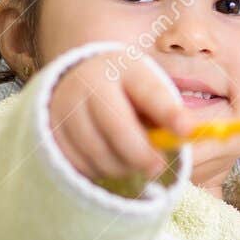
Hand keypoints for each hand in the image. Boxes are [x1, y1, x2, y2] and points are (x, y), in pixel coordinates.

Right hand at [48, 54, 184, 184]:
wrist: (77, 82)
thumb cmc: (127, 92)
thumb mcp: (147, 90)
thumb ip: (165, 113)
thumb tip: (188, 139)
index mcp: (125, 68)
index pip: (149, 91)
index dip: (169, 112)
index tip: (187, 131)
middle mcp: (91, 82)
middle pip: (117, 125)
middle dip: (141, 153)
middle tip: (157, 167)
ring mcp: (66, 106)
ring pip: (97, 151)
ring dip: (121, 166)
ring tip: (132, 162)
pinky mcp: (51, 130)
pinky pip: (79, 163)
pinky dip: (98, 170)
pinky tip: (107, 159)